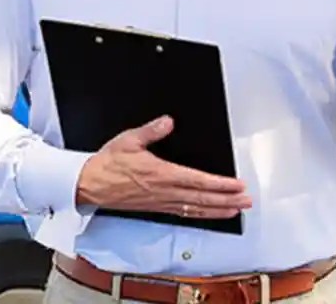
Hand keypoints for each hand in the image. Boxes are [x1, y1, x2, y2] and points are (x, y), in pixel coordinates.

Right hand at [75, 115, 250, 219]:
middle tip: (246, 200)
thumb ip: (151, 130)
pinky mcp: (156, 207)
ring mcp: (161, 202)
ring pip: (195, 209)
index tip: (237, 185)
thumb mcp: (129, 140)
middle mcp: (164, 191)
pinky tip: (211, 214)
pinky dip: (200, 214)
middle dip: (227, 200)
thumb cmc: (107, 163)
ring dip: (218, 210)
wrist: (89, 184)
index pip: (197, 181)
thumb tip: (168, 121)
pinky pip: (183, 213)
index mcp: (160, 174)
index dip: (220, 185)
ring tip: (236, 209)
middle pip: (202, 198)